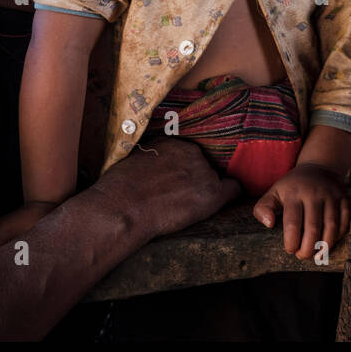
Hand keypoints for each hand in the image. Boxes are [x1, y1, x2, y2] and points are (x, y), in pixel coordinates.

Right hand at [90, 136, 242, 239]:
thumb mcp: (133, 162)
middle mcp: (192, 152)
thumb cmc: (117, 191)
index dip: (184, 169)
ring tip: (184, 206)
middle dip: (195, 179)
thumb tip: (156, 169)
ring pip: (215, 179)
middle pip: (204, 165)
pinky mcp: (212, 193)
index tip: (175, 181)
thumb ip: (153, 160)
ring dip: (205, 190)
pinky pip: (234, 189)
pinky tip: (220, 203)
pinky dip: (231, 195)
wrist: (120, 209)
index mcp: (172, 143)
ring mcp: (204, 172)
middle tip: (178, 196)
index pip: (188, 154)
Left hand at [253, 163, 350, 258]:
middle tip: (303, 256)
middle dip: (308, 248)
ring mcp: (331, 195)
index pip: (292, 222)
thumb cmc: (292, 187)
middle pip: (313, 227)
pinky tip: (330, 242)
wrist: (318, 168)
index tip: (290, 249)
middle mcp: (314, 193)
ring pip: (332, 226)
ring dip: (325, 245)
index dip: (292, 242)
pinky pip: (345, 220)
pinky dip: (339, 235)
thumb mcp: (273, 193)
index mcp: (294, 193)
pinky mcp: (344, 198)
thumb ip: (263, 208)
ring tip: (317, 255)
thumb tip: (269, 224)